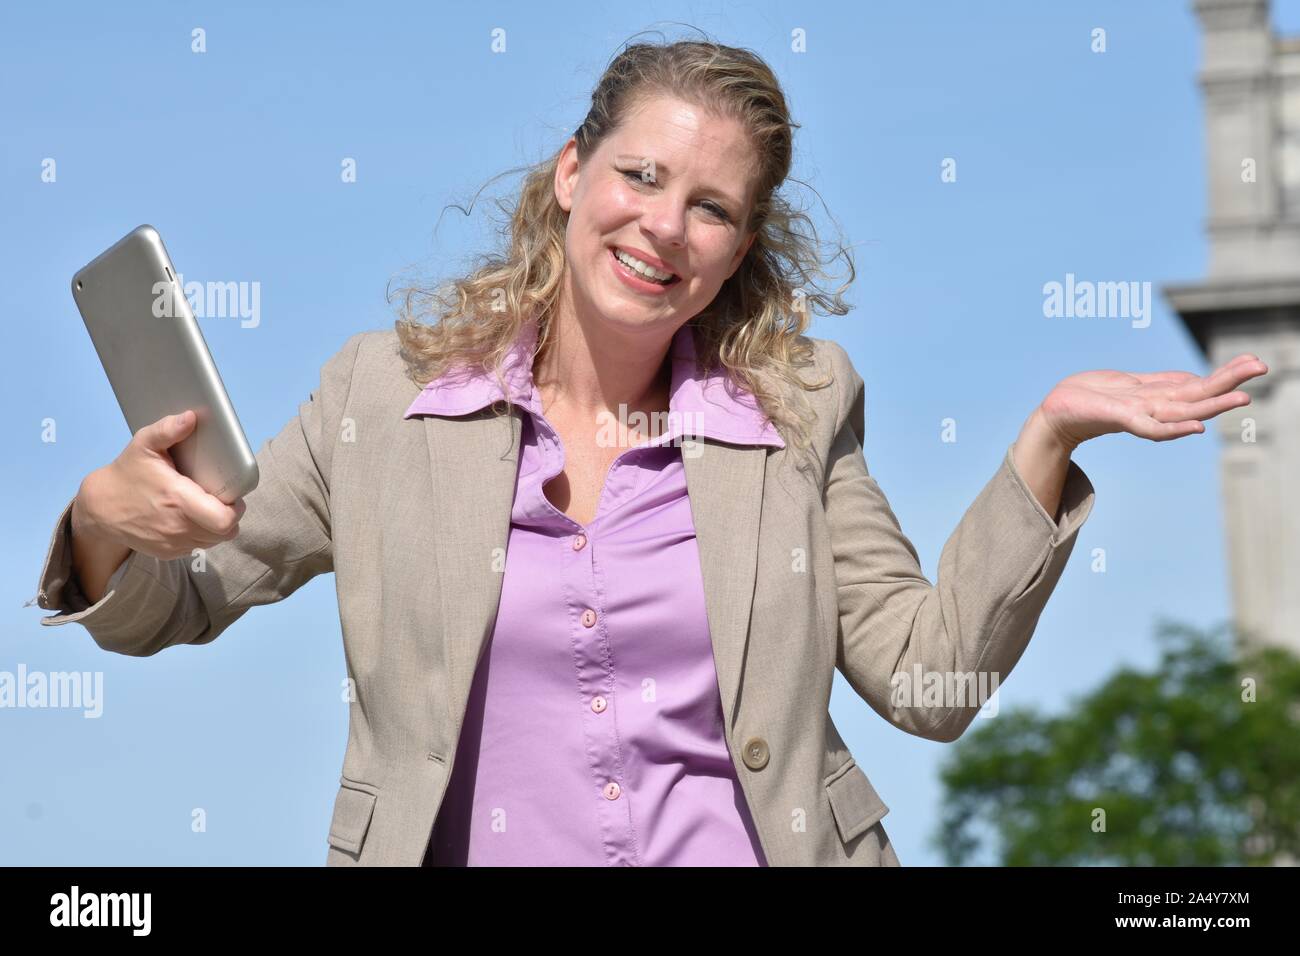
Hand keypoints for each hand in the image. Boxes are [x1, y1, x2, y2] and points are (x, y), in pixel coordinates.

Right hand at [73, 410, 245, 561]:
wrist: (99, 508)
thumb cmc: (127, 473)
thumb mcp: (143, 444)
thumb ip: (167, 429)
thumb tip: (191, 417)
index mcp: (177, 499)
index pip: (224, 519)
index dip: (235, 508)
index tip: (231, 494)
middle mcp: (176, 526)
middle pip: (226, 532)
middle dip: (230, 516)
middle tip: (222, 499)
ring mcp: (172, 543)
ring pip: (214, 541)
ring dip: (217, 526)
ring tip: (208, 507)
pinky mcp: (167, 553)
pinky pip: (198, 546)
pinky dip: (202, 535)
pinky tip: (192, 518)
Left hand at [1035, 353, 1269, 449]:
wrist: (1057, 411)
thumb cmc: (1094, 396)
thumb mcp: (1133, 383)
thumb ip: (1164, 383)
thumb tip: (1196, 379)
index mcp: (1160, 395)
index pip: (1200, 384)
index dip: (1227, 374)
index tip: (1255, 361)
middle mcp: (1155, 406)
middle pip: (1199, 394)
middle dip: (1230, 382)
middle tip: (1262, 368)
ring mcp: (1139, 414)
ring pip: (1183, 410)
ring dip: (1213, 405)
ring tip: (1242, 397)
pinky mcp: (1119, 419)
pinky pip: (1151, 428)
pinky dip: (1174, 429)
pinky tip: (1197, 426)